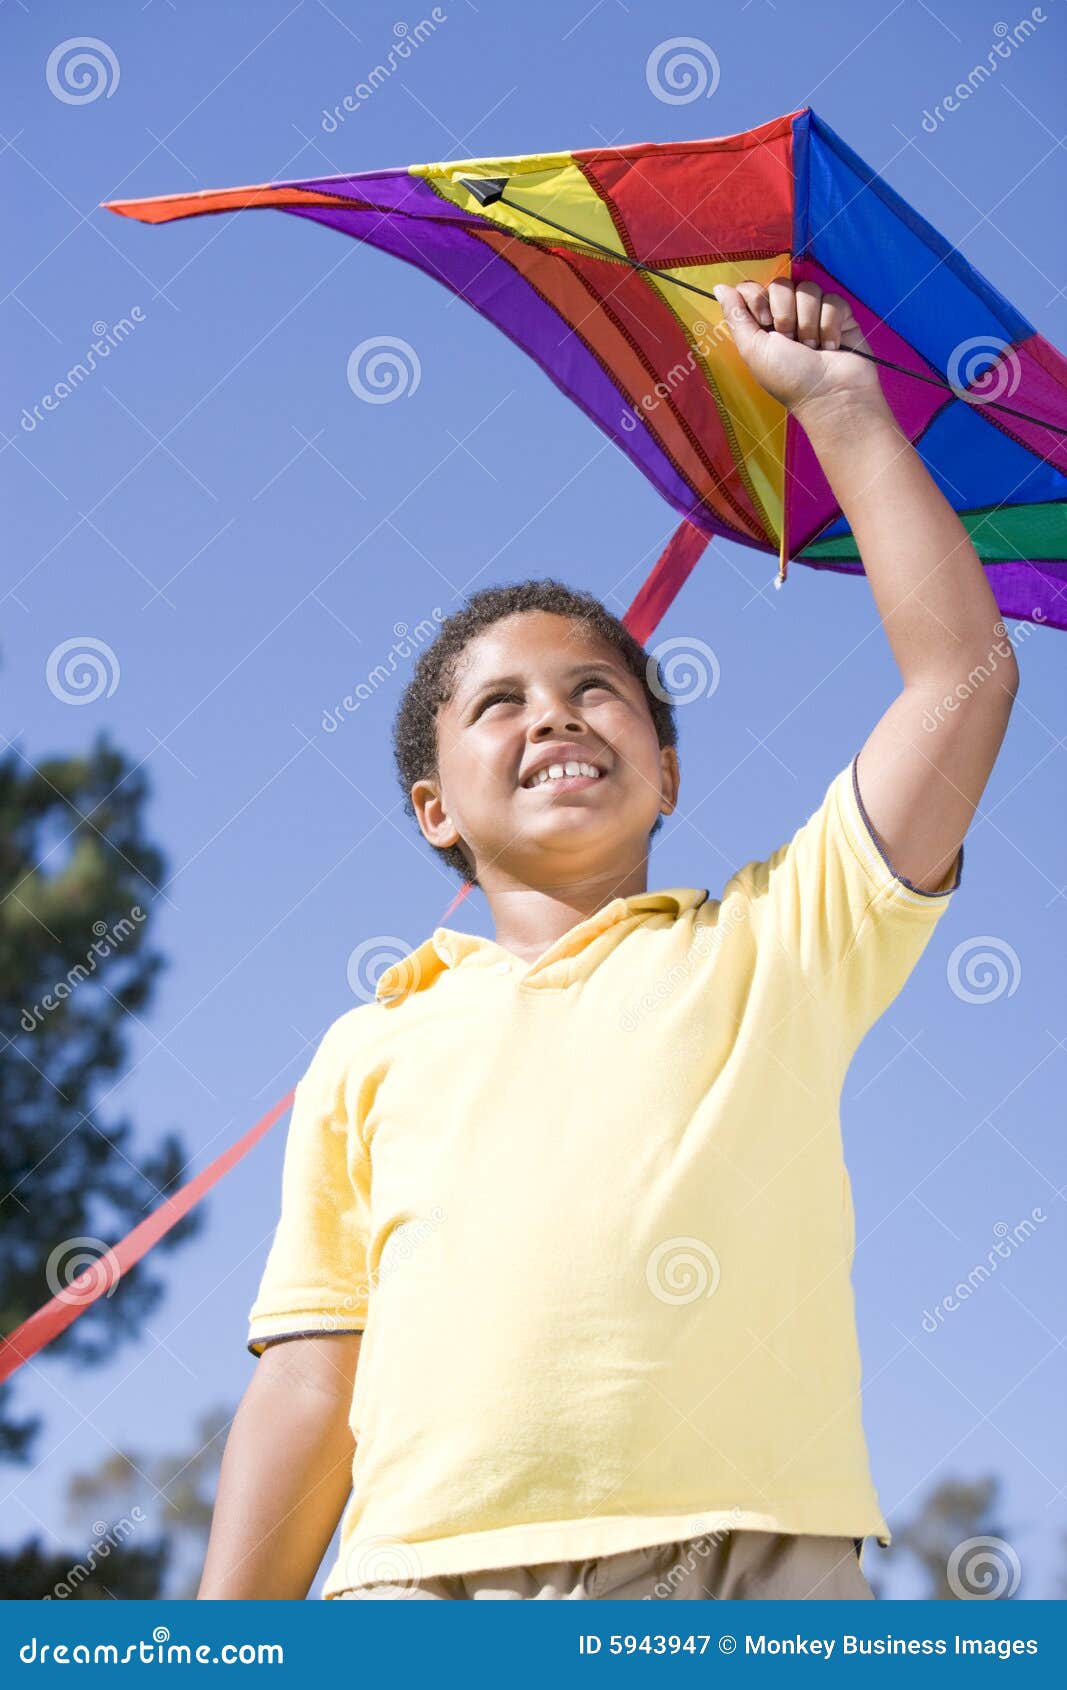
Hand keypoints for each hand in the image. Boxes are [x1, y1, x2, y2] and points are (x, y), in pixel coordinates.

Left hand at [711, 278, 885, 420]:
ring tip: (812, 347)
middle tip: (791, 340)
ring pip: (809, 289)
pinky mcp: (840, 315)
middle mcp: (786, 315)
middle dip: (785, 313)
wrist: (831, 393)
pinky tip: (831, 345)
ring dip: (809, 322)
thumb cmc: (789, 379)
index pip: (753, 287)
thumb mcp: (753, 350)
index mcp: (762, 324)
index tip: (764, 323)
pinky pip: (833, 299)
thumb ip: (736, 316)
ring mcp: (814, 313)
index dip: (758, 299)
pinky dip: (830, 324)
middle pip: (781, 284)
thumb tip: (719, 287)